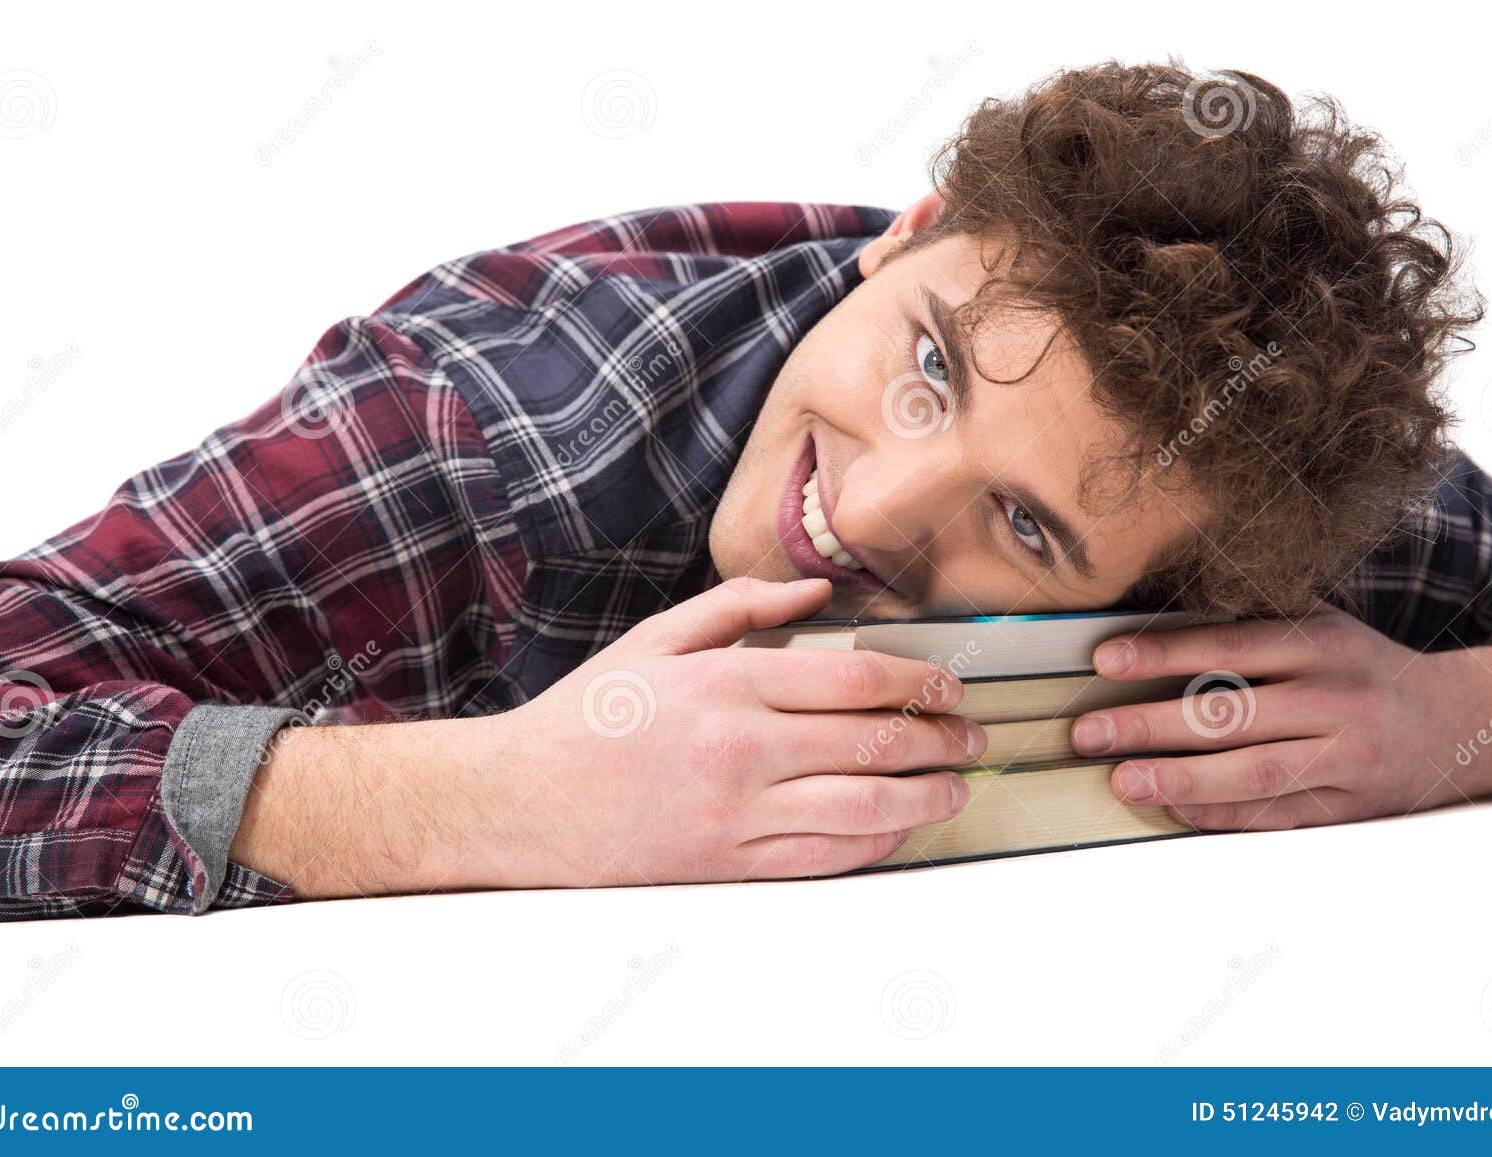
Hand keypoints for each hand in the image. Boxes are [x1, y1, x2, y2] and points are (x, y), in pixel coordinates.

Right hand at [467, 576, 982, 886]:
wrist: (519, 803)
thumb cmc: (587, 719)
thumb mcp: (656, 640)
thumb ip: (741, 607)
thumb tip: (817, 591)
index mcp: (728, 683)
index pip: (855, 678)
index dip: (919, 681)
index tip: (950, 686)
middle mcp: (741, 747)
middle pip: (874, 741)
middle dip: (941, 738)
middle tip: (972, 735)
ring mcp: (738, 812)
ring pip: (864, 806)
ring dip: (927, 797)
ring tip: (956, 786)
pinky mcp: (730, 864)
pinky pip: (825, 855)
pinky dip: (876, 843)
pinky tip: (899, 828)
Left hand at [1067, 608, 1491, 831]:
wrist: (1457, 725)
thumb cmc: (1359, 669)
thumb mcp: (1321, 626)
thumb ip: (1253, 622)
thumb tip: (1155, 621)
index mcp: (1323, 645)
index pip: (1230, 648)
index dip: (1164, 653)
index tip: (1103, 660)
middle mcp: (1336, 701)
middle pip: (1232, 715)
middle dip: (1150, 725)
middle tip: (1088, 733)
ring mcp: (1346, 760)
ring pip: (1252, 773)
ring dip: (1179, 779)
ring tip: (1121, 780)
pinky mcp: (1348, 808)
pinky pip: (1275, 815)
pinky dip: (1221, 814)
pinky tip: (1173, 807)